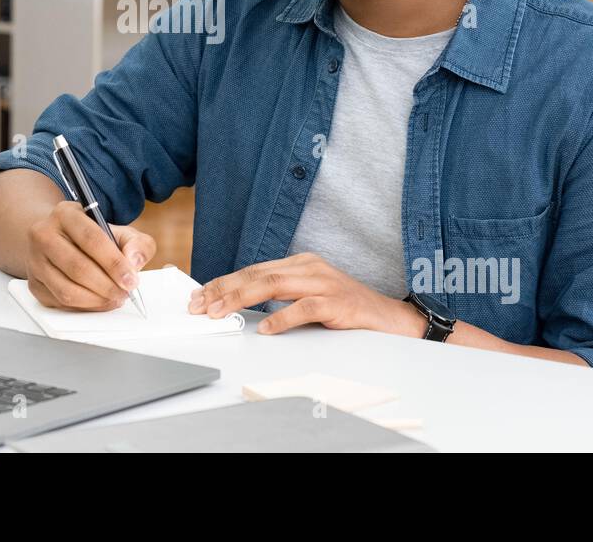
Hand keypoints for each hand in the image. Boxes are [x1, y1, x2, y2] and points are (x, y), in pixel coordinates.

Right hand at [25, 201, 155, 311]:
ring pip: (67, 290)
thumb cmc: (92, 237)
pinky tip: (99, 301)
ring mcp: (35, 260)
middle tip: (124, 293)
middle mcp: (43, 234)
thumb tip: (134, 262)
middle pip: (78, 267)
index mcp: (65, 214)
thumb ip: (137, 243)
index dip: (114, 263)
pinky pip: (60, 302)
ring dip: (96, 300)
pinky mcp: (33, 283)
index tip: (131, 280)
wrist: (59, 240)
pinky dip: (84, 307)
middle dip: (107, 286)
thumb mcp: (119, 231)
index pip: (91, 239)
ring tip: (114, 298)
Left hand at [188, 252, 428, 335]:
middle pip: (258, 274)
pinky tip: (267, 328)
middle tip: (201, 304)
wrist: (391, 318)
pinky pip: (305, 308)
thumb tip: (239, 305)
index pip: (254, 270)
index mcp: (301, 263)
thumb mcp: (309, 295)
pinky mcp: (338, 303)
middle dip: (224, 289)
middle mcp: (310, 267)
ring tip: (220, 311)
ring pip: (274, 285)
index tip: (201, 295)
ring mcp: (324, 283)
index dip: (225, 282)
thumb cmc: (347, 309)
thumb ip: (281, 295)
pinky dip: (283, 318)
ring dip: (242, 298)